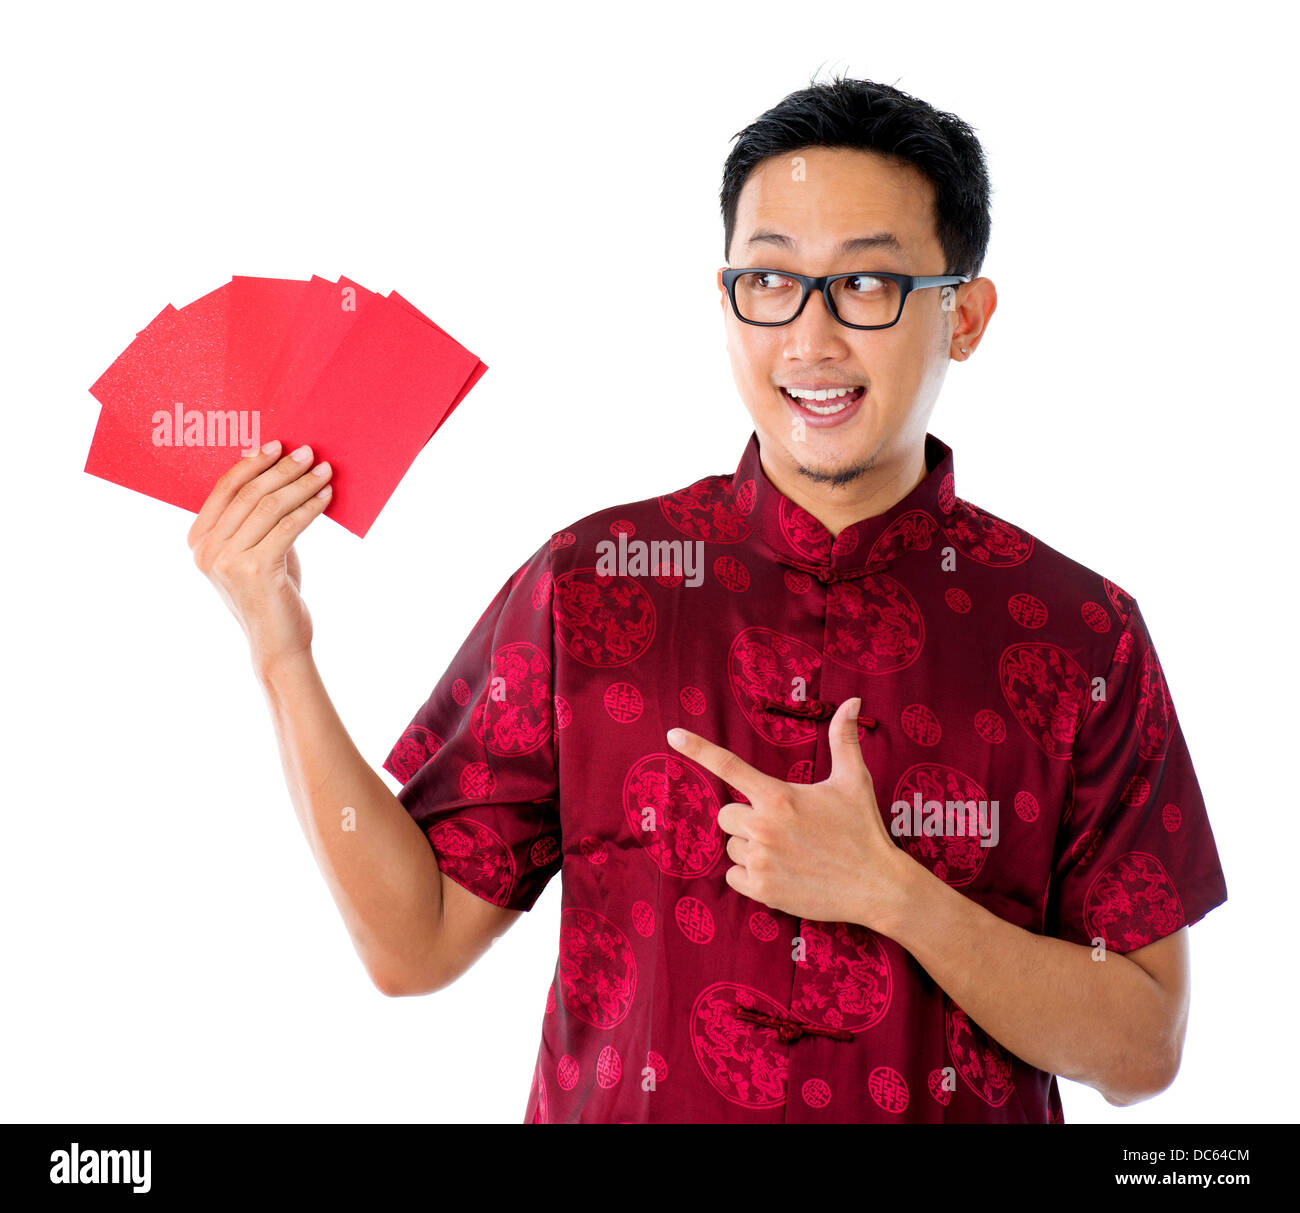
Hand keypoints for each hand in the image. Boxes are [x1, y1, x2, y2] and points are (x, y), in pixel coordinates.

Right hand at [187, 440, 333, 672]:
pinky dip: (310, 507)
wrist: (279, 642)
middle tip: (310, 454)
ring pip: (269, 506)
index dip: (251, 463)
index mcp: (198, 540)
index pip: (224, 489)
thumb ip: (256, 519)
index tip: (278, 445)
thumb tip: (280, 472)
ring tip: (325, 471)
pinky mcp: (254, 569)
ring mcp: (227, 560)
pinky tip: (326, 497)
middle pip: (248, 493)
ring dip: (301, 484)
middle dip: (282, 469)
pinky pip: (288, 525)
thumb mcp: (255, 550)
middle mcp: (206, 550)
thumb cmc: (271, 594)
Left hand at [665, 697, 906, 928]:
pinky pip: (734, 877)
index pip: (730, 766)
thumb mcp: (853, 780)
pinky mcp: (762, 890)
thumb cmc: (864, 829)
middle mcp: (763, 826)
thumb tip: (853, 701)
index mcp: (778, 796)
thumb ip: (844, 739)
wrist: (878, 885)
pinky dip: (751, 876)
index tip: (672, 734)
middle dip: (745, 819)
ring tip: (789, 853)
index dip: (698, 749)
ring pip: (732, 847)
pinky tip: (782, 874)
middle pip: (726, 815)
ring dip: (751, 848)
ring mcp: (761, 860)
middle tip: (782, 828)